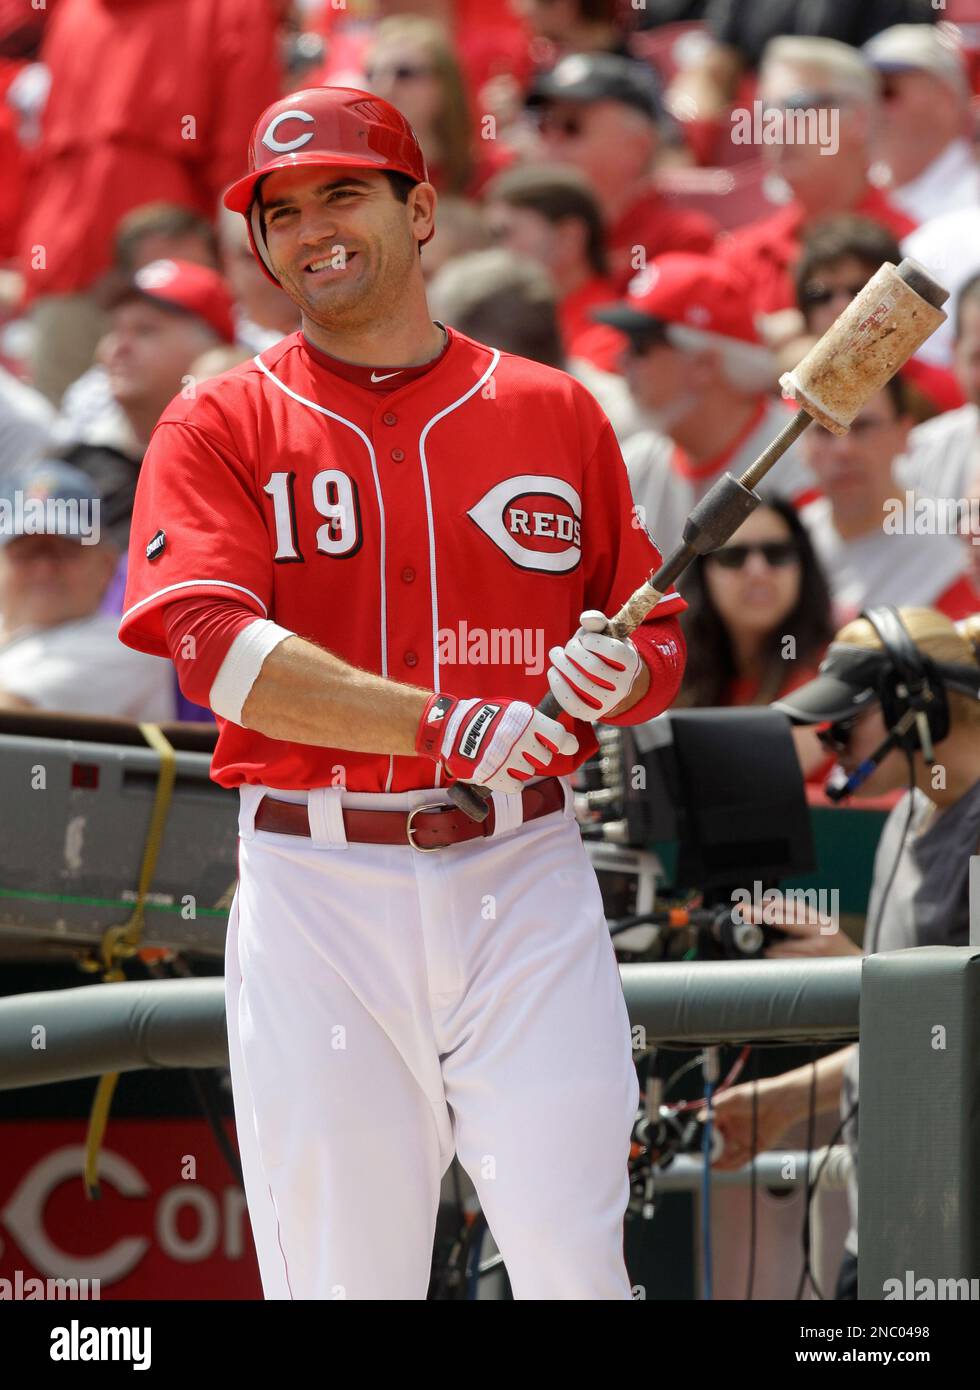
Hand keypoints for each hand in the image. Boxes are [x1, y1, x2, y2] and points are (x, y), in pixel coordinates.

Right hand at [416, 693, 578, 794]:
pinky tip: (503, 772)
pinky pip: (516, 786)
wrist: (451, 728)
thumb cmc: (485, 717)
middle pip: (545, 759)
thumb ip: (538, 724)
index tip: (564, 746)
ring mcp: (505, 758)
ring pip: (529, 772)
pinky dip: (512, 782)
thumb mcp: (512, 710)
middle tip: (522, 749)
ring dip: (521, 767)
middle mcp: (518, 738)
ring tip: (505, 756)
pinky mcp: (493, 775)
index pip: (560, 737)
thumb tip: (568, 742)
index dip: (565, 744)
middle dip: (536, 755)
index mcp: (525, 719)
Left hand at [547, 610, 641, 721]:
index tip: (584, 639)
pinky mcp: (591, 715)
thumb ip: (597, 622)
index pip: (613, 650)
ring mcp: (609, 702)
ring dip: (561, 665)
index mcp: (631, 662)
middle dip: (573, 651)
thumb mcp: (606, 634)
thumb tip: (586, 618)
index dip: (592, 641)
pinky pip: (572, 704)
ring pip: (581, 684)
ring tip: (556, 655)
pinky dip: (558, 686)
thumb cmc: (603, 652)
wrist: (608, 682)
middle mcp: (623, 685)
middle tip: (567, 646)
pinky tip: (553, 672)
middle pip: (593, 667)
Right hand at [697, 1081, 796, 1170]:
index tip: (695, 1142)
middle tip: (701, 1158)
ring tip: (710, 1166)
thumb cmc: (756, 1095)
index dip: (702, 1135)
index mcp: (725, 1114)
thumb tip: (702, 1118)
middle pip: (717, 1143)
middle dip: (709, 1152)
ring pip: (727, 1154)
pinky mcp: (755, 1148)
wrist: (780, 1102)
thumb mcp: (733, 1099)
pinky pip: (741, 1160)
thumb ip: (717, 1109)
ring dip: (719, 1162)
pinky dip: (732, 1166)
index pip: (709, 1127)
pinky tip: (723, 1168)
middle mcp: (733, 1127)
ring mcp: (743, 1138)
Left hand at [738, 906, 862, 958]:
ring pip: (781, 946)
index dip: (771, 903)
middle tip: (743, 911)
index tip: (754, 902)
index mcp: (820, 921)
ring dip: (768, 946)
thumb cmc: (835, 948)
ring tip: (764, 946)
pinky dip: (776, 959)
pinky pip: (785, 962)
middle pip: (784, 920)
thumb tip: (770, 908)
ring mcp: (816, 950)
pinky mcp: (812, 966)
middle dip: (760, 915)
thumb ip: (800, 919)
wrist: (857, 968)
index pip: (792, 907)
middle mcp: (820, 933)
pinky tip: (773, 958)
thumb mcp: (822, 928)